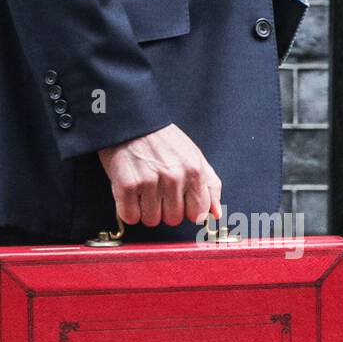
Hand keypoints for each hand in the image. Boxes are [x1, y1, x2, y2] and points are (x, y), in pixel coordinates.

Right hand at [97, 124, 222, 226]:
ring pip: (151, 220)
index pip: (197, 213)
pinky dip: (128, 209)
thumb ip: (210, 186)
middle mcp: (173, 178)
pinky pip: (130, 216)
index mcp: (194, 171)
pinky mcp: (127, 186)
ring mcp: (149, 182)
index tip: (178, 199)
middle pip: (173, 219)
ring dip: (145, 210)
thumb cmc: (163, 140)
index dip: (186, 209)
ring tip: (143, 189)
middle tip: (157, 189)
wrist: (132, 121)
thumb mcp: (194, 156)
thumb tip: (216, 214)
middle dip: (165, 209)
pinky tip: (131, 193)